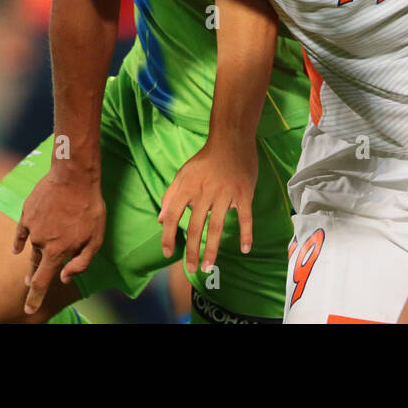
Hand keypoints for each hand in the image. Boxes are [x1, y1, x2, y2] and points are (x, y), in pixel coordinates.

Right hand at [12, 170, 104, 314]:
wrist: (73, 176)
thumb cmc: (89, 207)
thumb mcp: (95, 238)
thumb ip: (81, 262)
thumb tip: (64, 278)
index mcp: (56, 251)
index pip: (41, 282)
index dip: (34, 298)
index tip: (28, 310)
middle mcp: (40, 242)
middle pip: (35, 265)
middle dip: (33, 277)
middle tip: (29, 284)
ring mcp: (32, 227)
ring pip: (32, 247)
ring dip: (35, 255)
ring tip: (36, 260)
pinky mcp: (27, 213)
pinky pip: (21, 232)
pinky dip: (19, 242)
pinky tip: (16, 249)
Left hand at [158, 138, 257, 272]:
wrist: (231, 139)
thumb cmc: (205, 158)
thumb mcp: (183, 174)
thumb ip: (171, 196)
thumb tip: (161, 220)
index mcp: (188, 187)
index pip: (174, 215)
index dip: (169, 235)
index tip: (168, 252)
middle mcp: (205, 192)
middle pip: (197, 226)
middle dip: (193, 250)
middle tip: (192, 269)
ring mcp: (226, 193)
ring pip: (218, 225)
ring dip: (213, 248)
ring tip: (209, 265)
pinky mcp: (244, 193)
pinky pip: (245, 217)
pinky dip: (246, 233)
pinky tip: (246, 249)